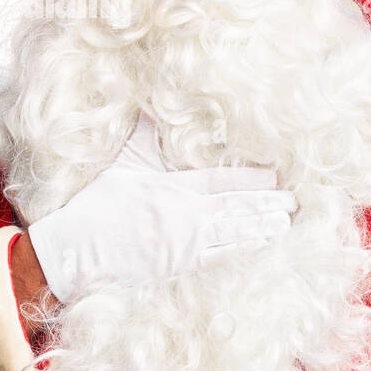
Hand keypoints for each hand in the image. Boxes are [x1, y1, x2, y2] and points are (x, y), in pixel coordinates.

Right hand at [26, 112, 297, 301]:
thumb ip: (144, 136)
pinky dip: (244, 250)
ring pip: (235, 232)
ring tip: (287, 222)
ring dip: (263, 227)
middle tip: (294, 201)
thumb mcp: (121, 165)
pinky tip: (262, 245)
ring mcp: (185, 243)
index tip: (275, 177)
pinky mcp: (180, 265)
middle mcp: (186, 215)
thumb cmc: (97, 205)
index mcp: (172, 187)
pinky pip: (221, 256)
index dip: (252, 179)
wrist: (75, 251)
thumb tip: (155, 105)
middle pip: (237, 206)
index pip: (222, 181)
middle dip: (267, 204)